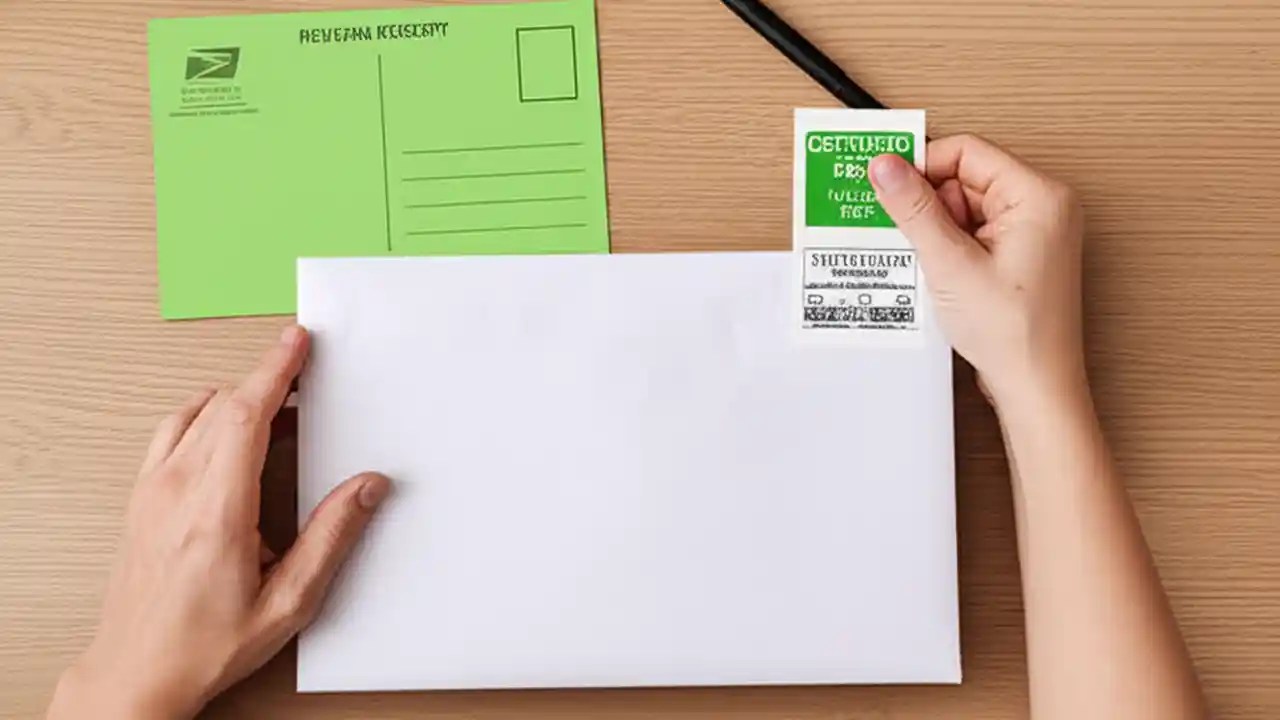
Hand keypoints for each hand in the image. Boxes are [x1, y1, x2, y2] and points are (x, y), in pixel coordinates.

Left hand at [48, 326, 390, 719]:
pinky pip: (172, 433)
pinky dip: (205, 416)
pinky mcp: (141, 499)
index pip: (244, 415)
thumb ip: (331, 538)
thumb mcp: (288, 601)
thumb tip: (366, 488)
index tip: (295, 341)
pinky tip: (226, 430)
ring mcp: (152, 491)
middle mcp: (176, 491)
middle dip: (266, 378)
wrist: (137, 672)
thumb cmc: (205, 644)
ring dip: (237, 397)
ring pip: (195, 414)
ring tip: (275, 401)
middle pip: (222, 405)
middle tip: (302, 366)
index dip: (275, 370)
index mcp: (216, 511)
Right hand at [868, 135, 1086, 405]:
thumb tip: (886, 166)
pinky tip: (933, 272)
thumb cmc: (1015, 334)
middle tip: (898, 230)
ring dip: (933, 230)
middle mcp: (1041, 207)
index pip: (967, 152)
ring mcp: (1031, 233)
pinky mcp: (1017, 256)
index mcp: (1038, 196)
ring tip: (923, 262)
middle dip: (927, 204)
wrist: (1035, 388)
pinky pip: (972, 233)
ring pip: (963, 208)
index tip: (886, 183)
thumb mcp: (951, 264)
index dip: (922, 165)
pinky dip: (946, 248)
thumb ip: (914, 210)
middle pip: (964, 179)